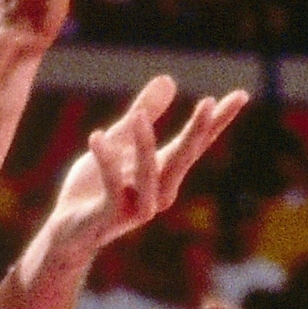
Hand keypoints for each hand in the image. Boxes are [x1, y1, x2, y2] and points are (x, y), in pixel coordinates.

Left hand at [49, 75, 250, 256]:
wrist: (66, 229)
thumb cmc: (95, 186)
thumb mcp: (120, 140)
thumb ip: (144, 112)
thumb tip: (169, 79)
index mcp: (164, 172)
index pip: (197, 143)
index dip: (218, 121)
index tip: (241, 95)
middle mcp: (159, 191)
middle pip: (184, 158)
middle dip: (197, 132)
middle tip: (208, 102)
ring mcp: (138, 207)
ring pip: (149, 175)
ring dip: (144, 146)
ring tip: (137, 116)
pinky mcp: (111, 217)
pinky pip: (112, 187)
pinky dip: (105, 161)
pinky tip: (96, 136)